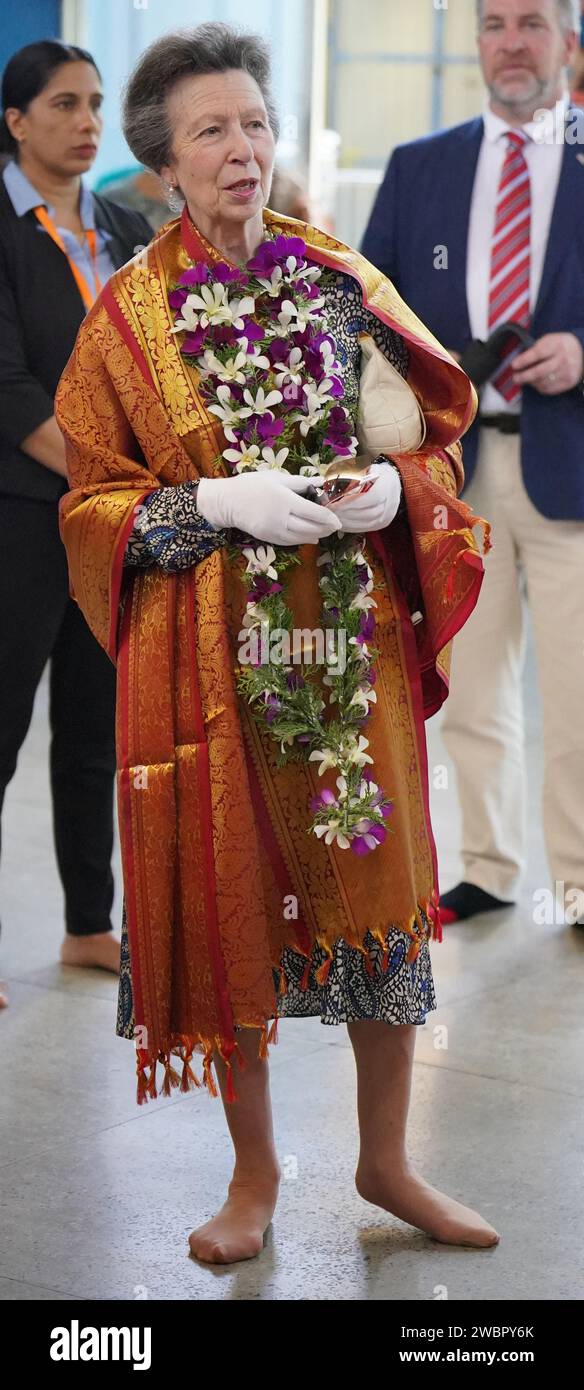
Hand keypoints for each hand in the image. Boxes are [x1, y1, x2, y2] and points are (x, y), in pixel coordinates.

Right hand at [196, 470, 342, 545]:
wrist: (227, 502)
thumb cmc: (252, 485)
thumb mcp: (276, 478)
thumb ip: (300, 482)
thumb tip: (320, 482)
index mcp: (285, 500)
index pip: (314, 513)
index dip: (329, 518)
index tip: (339, 520)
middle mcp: (281, 518)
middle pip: (311, 528)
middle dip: (326, 529)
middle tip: (335, 526)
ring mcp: (274, 531)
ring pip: (302, 538)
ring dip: (317, 535)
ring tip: (325, 531)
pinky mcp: (269, 539)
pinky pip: (291, 542)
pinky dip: (303, 540)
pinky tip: (311, 537)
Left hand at [326, 462, 401, 533]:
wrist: (392, 483)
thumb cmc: (375, 474)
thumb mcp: (365, 468)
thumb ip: (352, 476)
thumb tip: (332, 483)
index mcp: (385, 487)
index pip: (368, 498)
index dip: (350, 502)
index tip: (334, 503)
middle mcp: (388, 503)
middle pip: (365, 513)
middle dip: (345, 513)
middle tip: (329, 511)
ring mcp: (386, 516)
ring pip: (365, 523)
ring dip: (346, 522)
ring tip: (333, 517)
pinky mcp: (381, 523)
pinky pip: (365, 528)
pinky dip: (351, 527)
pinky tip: (341, 523)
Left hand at [511, 333, 583, 394]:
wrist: (582, 353)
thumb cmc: (560, 346)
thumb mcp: (550, 339)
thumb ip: (536, 348)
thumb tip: (520, 360)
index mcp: (556, 345)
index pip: (538, 354)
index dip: (524, 360)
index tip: (514, 365)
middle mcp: (562, 359)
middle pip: (539, 372)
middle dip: (524, 376)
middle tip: (516, 378)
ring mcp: (566, 372)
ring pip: (543, 382)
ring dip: (531, 382)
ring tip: (526, 379)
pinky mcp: (568, 382)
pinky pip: (549, 389)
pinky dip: (539, 387)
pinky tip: (536, 383)